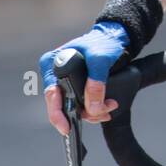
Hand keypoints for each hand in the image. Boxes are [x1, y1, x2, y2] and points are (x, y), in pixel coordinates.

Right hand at [39, 21, 129, 135]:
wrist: (114, 38)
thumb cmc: (103, 42)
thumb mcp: (100, 59)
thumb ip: (96, 81)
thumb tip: (92, 107)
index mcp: (52, 64)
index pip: (51, 94)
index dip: (57, 114)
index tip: (67, 127)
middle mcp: (56, 75)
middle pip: (62, 105)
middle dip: (82, 114)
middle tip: (101, 114)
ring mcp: (66, 82)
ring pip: (73, 108)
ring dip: (92, 112)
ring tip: (109, 107)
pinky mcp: (77, 88)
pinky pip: (82, 105)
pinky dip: (95, 109)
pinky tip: (106, 107)